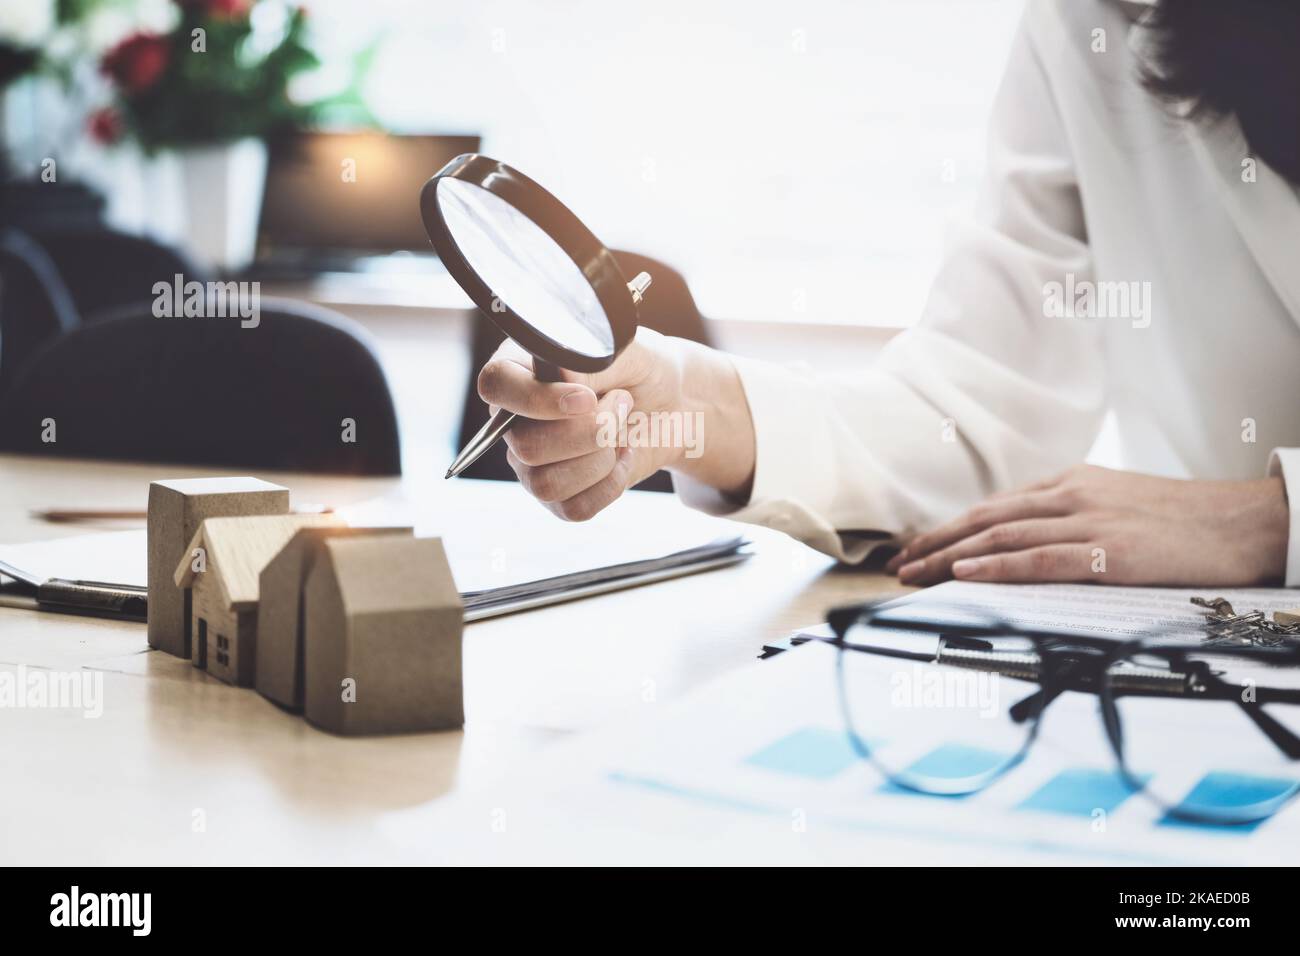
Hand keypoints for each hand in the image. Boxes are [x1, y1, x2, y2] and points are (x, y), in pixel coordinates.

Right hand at [476, 329, 753, 520]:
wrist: (672, 404)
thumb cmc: (642, 369)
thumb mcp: (624, 351)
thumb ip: (589, 360)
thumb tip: (565, 377)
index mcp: (520, 371)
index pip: (495, 385)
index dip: (537, 399)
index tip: (587, 398)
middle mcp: (516, 421)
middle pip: (526, 447)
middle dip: (591, 431)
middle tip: (622, 402)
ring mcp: (532, 464)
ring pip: (547, 484)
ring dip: (601, 459)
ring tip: (622, 430)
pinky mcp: (558, 496)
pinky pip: (574, 508)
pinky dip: (610, 484)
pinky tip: (622, 457)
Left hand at [885, 465, 1289, 586]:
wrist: (1242, 524)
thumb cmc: (1180, 522)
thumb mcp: (1114, 505)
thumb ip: (1068, 516)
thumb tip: (1023, 540)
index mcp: (1069, 483)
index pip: (993, 507)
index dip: (948, 528)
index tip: (914, 547)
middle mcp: (1069, 495)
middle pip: (985, 519)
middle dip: (935, 542)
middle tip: (897, 565)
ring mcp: (1087, 520)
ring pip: (1001, 537)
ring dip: (950, 557)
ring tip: (914, 574)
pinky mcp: (1109, 550)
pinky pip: (1040, 558)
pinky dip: (997, 566)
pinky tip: (965, 575)